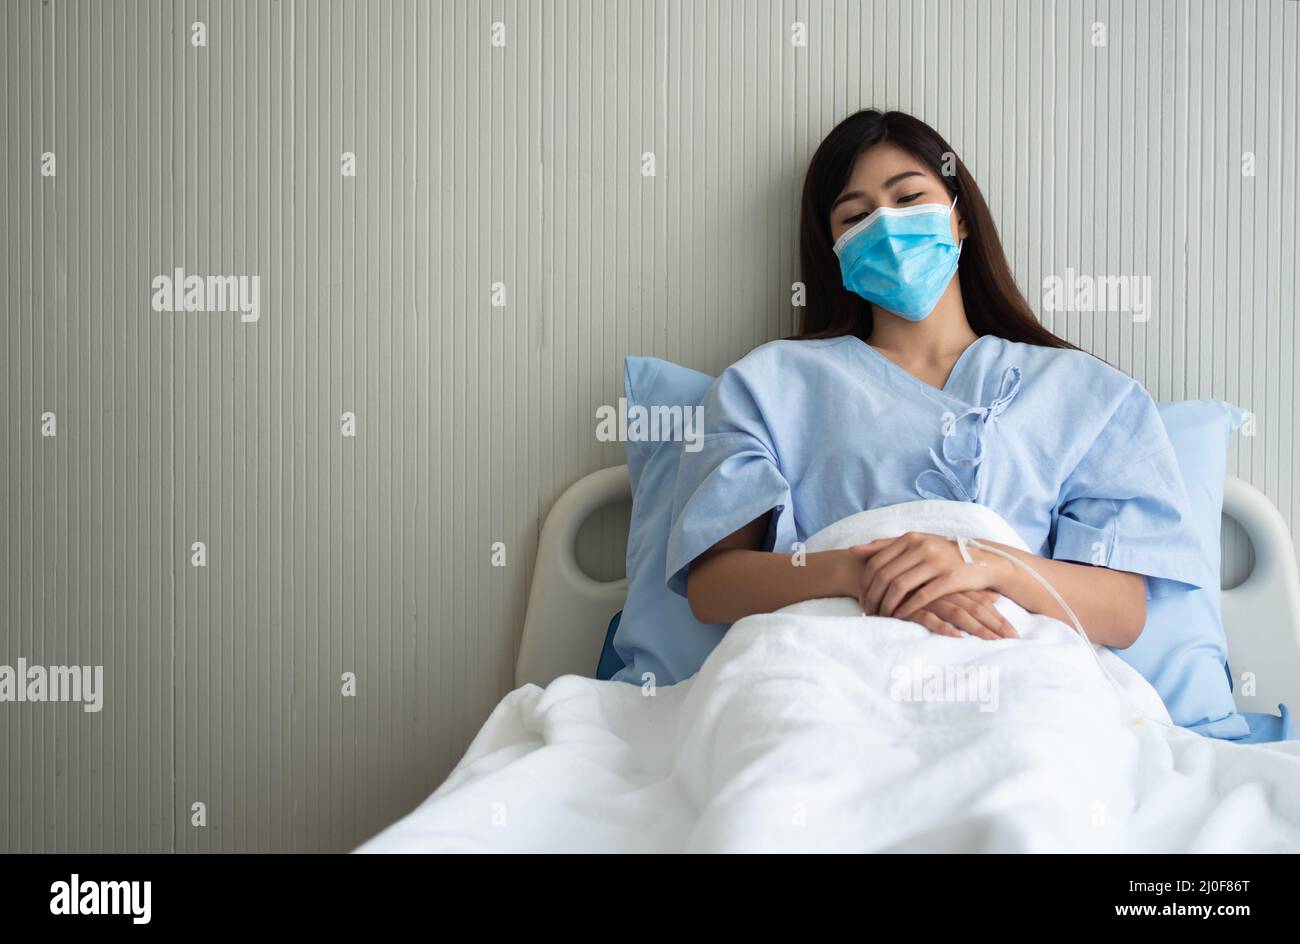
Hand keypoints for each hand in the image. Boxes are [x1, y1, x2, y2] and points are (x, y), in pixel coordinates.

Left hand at [848, 531, 1009, 625]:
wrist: (982, 560)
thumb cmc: (943, 553)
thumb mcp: (916, 543)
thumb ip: (886, 545)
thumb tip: (853, 549)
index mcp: (910, 538)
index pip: (876, 561)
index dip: (865, 582)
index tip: (860, 597)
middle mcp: (921, 547)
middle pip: (885, 575)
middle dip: (873, 596)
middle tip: (867, 611)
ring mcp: (936, 562)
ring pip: (900, 587)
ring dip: (887, 605)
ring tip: (881, 616)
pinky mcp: (950, 578)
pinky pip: (922, 597)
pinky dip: (907, 609)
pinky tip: (899, 617)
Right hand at [905, 589, 1017, 639]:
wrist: (870, 571)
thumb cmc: (910, 580)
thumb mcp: (938, 584)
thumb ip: (965, 589)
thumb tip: (996, 596)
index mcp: (951, 585)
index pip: (980, 601)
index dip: (997, 617)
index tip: (1015, 634)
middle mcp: (943, 590)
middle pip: (975, 608)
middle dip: (995, 625)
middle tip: (1014, 640)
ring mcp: (928, 597)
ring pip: (957, 612)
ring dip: (976, 628)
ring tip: (994, 642)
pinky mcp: (910, 605)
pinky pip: (929, 617)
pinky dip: (943, 628)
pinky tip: (957, 637)